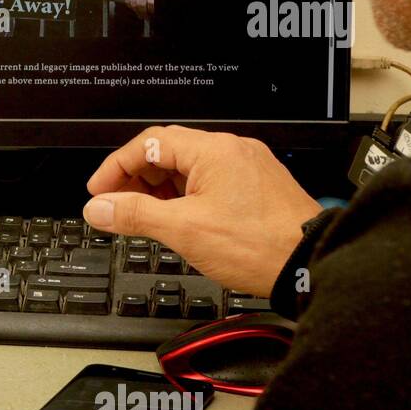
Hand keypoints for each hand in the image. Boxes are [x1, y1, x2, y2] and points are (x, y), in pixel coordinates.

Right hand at [83, 126, 322, 296]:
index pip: (149, 143)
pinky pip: (209, 182)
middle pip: (167, 152)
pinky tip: (178, 220)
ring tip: (144, 218)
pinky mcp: (256, 188)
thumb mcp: (184, 230)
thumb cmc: (260, 245)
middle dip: (136, 178)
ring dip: (159, 190)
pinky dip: (185, 197)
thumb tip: (100, 207)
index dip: (116, 166)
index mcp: (213, 151)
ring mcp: (246, 169)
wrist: (310, 266)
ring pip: (188, 169)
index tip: (100, 192)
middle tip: (116, 206)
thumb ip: (136, 215)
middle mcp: (232, 151)